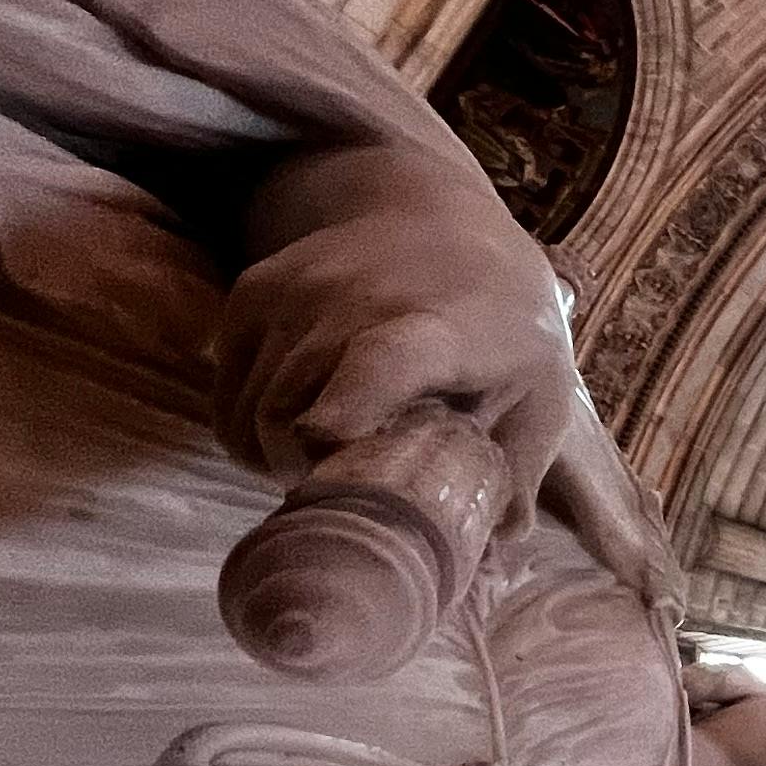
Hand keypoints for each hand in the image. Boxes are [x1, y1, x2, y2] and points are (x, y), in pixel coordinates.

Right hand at [213, 141, 582, 533]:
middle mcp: (353, 303)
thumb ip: (518, 472)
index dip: (348, 412)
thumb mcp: (538, 389)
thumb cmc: (500, 321)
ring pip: (249, 414)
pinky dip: (248, 426)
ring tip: (327, 459)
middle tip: (349, 490)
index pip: (384, 363)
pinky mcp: (253, 292)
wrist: (440, 215)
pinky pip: (227, 391)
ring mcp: (295, 295)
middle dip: (307, 476)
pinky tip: (297, 425)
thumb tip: (496, 550)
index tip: (329, 447)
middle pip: (289, 418)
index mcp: (439, 330)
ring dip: (276, 456)